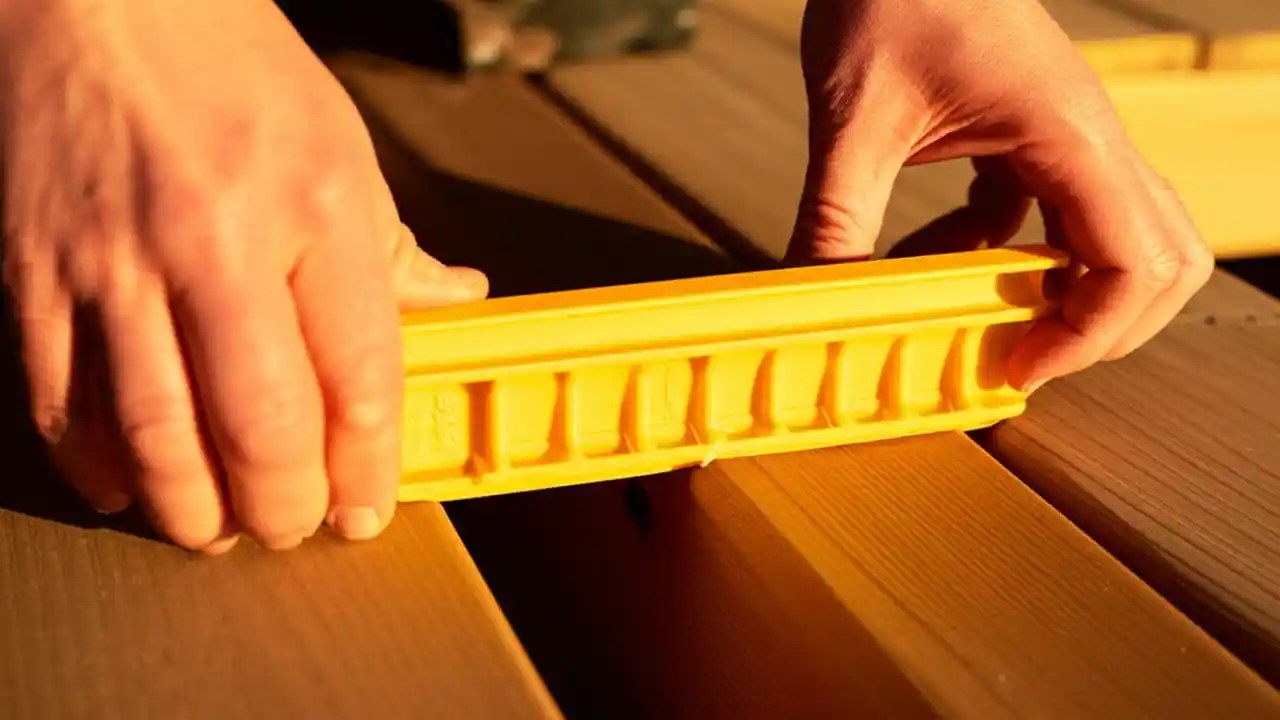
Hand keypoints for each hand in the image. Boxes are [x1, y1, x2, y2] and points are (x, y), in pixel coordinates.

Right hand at [1, 0, 485, 551]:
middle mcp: (218, 238)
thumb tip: (458, 301)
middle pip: (263, 424)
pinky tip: (132, 489)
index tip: (369, 507)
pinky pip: (64, 399)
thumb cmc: (231, 63)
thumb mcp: (344, 144)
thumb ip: (394, 247)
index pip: (360, 374)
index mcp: (317, 204)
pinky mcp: (36, 271)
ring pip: (159, 433)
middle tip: (296, 527)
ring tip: (222, 531)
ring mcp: (118, 260)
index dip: (369, 466)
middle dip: (288, 506)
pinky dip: (101, 464)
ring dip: (197, 509)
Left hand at [787, 0, 1212, 390]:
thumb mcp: (854, 121)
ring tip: (971, 314)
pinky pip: (1042, 214)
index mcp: (1068, 135)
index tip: (1021, 367)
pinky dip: (997, 252)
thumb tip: (810, 300)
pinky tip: (931, 254)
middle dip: (1099, 325)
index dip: (1089, 336)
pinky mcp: (1030, 134)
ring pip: (1108, 238)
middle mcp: (1087, 138)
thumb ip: (835, 219)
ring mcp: (1066, 136)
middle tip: (1021, 357)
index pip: (1135, 261)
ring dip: (1050, 290)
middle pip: (1157, 258)